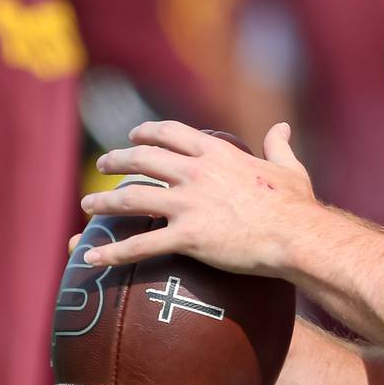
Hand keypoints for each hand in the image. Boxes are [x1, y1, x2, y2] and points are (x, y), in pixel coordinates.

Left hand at [80, 121, 317, 277]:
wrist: (296, 235)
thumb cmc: (295, 205)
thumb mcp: (289, 168)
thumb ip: (279, 145)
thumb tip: (282, 126)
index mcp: (217, 153)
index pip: (171, 133)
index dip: (147, 132)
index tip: (134, 135)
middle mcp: (196, 172)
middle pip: (143, 160)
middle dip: (117, 161)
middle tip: (103, 166)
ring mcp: (188, 204)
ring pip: (132, 198)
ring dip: (104, 201)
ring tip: (87, 205)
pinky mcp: (186, 236)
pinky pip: (140, 245)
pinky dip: (111, 253)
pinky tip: (91, 258)